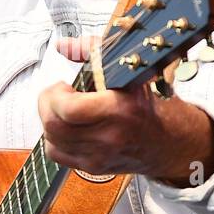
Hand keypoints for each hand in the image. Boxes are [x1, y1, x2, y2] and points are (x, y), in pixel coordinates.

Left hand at [38, 36, 213, 186]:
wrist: (166, 141)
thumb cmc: (145, 105)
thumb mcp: (127, 71)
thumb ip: (93, 51)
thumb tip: (63, 45)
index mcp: (119, 110)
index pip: (69, 110)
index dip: (55, 95)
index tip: (64, 85)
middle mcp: (109, 137)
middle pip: (54, 125)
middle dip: (47, 103)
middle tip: (58, 94)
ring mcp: (99, 156)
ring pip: (51, 140)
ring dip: (50, 118)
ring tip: (64, 108)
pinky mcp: (93, 167)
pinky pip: (56, 154)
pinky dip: (54, 138)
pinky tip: (66, 127)